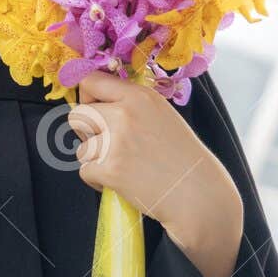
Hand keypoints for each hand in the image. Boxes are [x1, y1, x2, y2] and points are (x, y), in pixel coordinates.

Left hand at [69, 70, 243, 276]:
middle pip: (77, 115)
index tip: (92, 110)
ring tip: (124, 167)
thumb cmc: (182, 158)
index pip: (91, 80)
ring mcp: (116, 141)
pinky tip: (122, 183)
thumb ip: (129, 106)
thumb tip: (93, 104)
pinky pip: (85, 171)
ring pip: (81, 147)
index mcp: (140, 96)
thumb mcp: (161, 117)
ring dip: (95, 160)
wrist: (200, 196)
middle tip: (107, 145)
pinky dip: (97, 180)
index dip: (86, 97)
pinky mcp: (110, 168)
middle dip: (86, 132)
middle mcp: (125, 114)